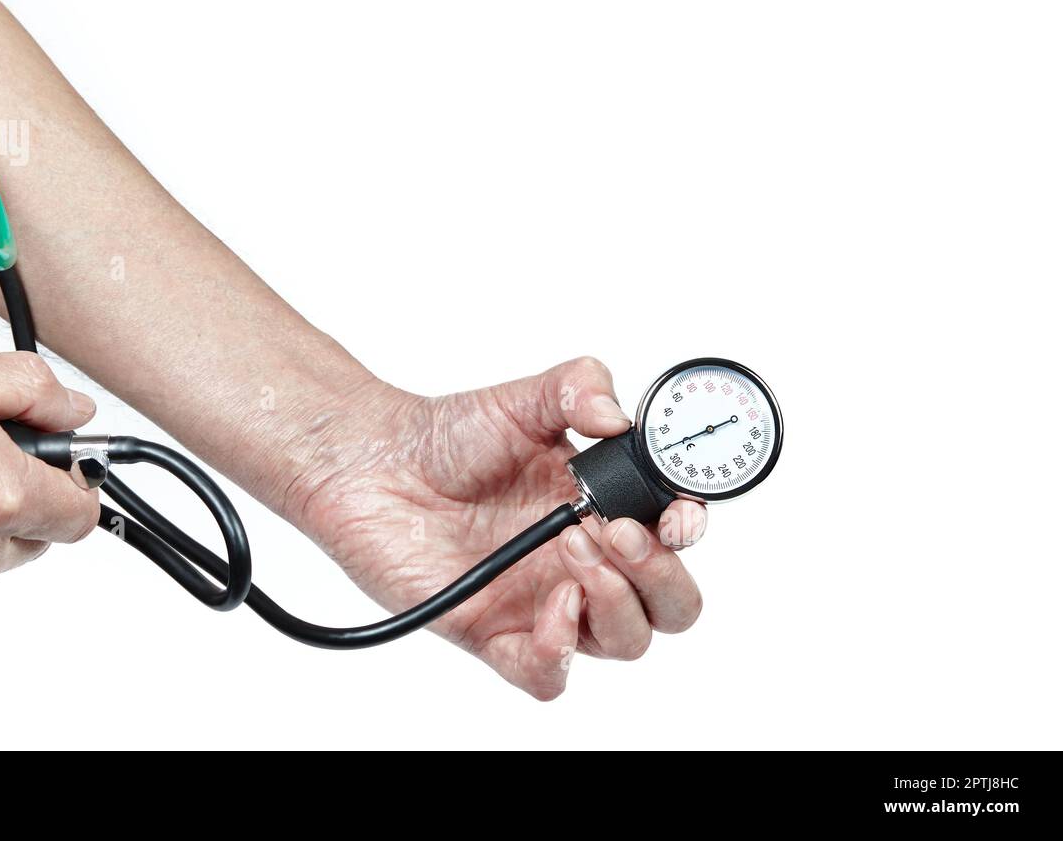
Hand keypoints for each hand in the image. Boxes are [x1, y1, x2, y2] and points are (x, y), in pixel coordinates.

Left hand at [292, 357, 706, 698]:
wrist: (374, 462)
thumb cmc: (448, 437)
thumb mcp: (523, 399)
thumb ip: (578, 386)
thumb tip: (618, 414)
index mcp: (606, 507)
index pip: (676, 538)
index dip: (688, 530)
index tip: (674, 511)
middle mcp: (585, 561)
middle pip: (669, 604)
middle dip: (661, 575)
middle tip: (616, 531)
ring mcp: (542, 602)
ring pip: (625, 641)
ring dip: (616, 602)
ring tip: (570, 545)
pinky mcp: (495, 633)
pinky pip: (547, 676)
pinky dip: (560, 653)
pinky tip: (550, 606)